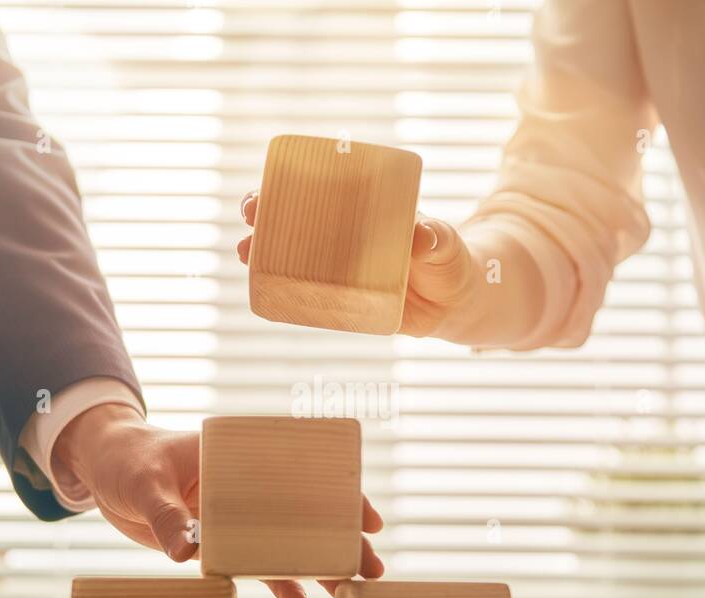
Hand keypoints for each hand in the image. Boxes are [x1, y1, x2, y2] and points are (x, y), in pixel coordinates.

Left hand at [52, 403, 384, 597]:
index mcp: (242, 457)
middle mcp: (249, 487)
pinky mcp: (222, 542)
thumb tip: (188, 550)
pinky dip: (280, 587)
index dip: (340, 495)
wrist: (105, 472)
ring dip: (318, 569)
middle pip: (306, 514)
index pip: (303, 473)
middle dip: (341, 541)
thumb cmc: (129, 461)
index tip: (367, 519)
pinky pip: (257, 567)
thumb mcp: (145, 484)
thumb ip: (167, 516)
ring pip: (289, 545)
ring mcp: (239, 516)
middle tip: (372, 568)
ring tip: (348, 592)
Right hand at [236, 191, 477, 336]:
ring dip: (267, 255)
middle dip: (266, 218)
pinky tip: (270, 293)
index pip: (321, 193)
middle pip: (296, 224)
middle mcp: (346, 239)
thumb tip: (422, 234)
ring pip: (295, 259)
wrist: (458, 302)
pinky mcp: (345, 303)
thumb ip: (435, 236)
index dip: (290, 187)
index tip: (269, 185)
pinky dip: (288, 294)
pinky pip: (310, 297)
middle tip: (249, 218)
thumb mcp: (445, 242)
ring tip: (246, 254)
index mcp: (364, 213)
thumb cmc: (450, 258)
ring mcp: (342, 271)